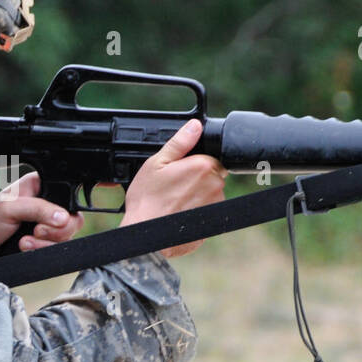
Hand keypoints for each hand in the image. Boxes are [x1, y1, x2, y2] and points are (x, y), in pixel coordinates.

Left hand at [0, 171, 84, 254]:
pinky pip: (56, 249)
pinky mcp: (44, 242)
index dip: (65, 210)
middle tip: (36, 231)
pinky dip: (42, 251)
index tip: (52, 220)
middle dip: (55, 231)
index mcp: (39, 186)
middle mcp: (46, 204)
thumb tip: (64, 217)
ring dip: (45, 243)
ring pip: (66, 237)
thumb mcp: (10, 209)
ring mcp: (46, 224)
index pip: (68, 194)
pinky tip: (25, 247)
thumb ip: (38, 209)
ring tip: (24, 242)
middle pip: (73, 219)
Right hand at [121, 120, 226, 258]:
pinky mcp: (213, 224)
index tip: (178, 172)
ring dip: (197, 195)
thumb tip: (195, 126)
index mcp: (203, 166)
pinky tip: (178, 213)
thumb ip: (180, 143)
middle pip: (211, 175)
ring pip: (210, 193)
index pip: (209, 157)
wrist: (145, 234)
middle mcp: (215, 186)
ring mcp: (216, 206)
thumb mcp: (156, 164)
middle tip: (173, 186)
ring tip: (174, 201)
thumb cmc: (147, 200)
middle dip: (196, 179)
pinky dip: (196, 212)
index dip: (193, 163)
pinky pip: (207, 212)